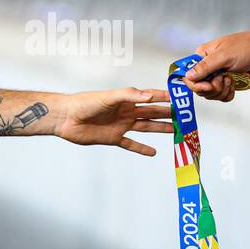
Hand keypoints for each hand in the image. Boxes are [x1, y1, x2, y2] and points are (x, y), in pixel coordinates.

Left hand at [52, 87, 173, 156]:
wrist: (66, 118)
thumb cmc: (85, 103)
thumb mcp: (109, 97)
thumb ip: (129, 95)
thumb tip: (150, 95)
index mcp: (126, 99)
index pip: (150, 96)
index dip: (164, 96)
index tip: (180, 97)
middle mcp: (125, 112)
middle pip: (151, 112)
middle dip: (167, 113)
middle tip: (183, 116)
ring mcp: (120, 125)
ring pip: (145, 127)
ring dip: (160, 128)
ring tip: (175, 130)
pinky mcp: (113, 138)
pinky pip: (131, 144)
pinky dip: (142, 148)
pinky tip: (153, 152)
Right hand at [183, 31, 249, 100]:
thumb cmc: (245, 48)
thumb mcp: (223, 56)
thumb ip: (205, 67)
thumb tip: (187, 76)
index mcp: (202, 56)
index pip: (188, 75)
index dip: (196, 85)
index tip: (208, 86)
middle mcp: (207, 66)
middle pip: (199, 88)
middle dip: (213, 88)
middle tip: (225, 79)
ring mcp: (217, 75)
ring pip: (210, 94)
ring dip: (222, 91)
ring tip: (231, 79)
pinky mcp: (226, 82)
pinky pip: (221, 96)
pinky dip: (227, 94)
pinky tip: (234, 86)